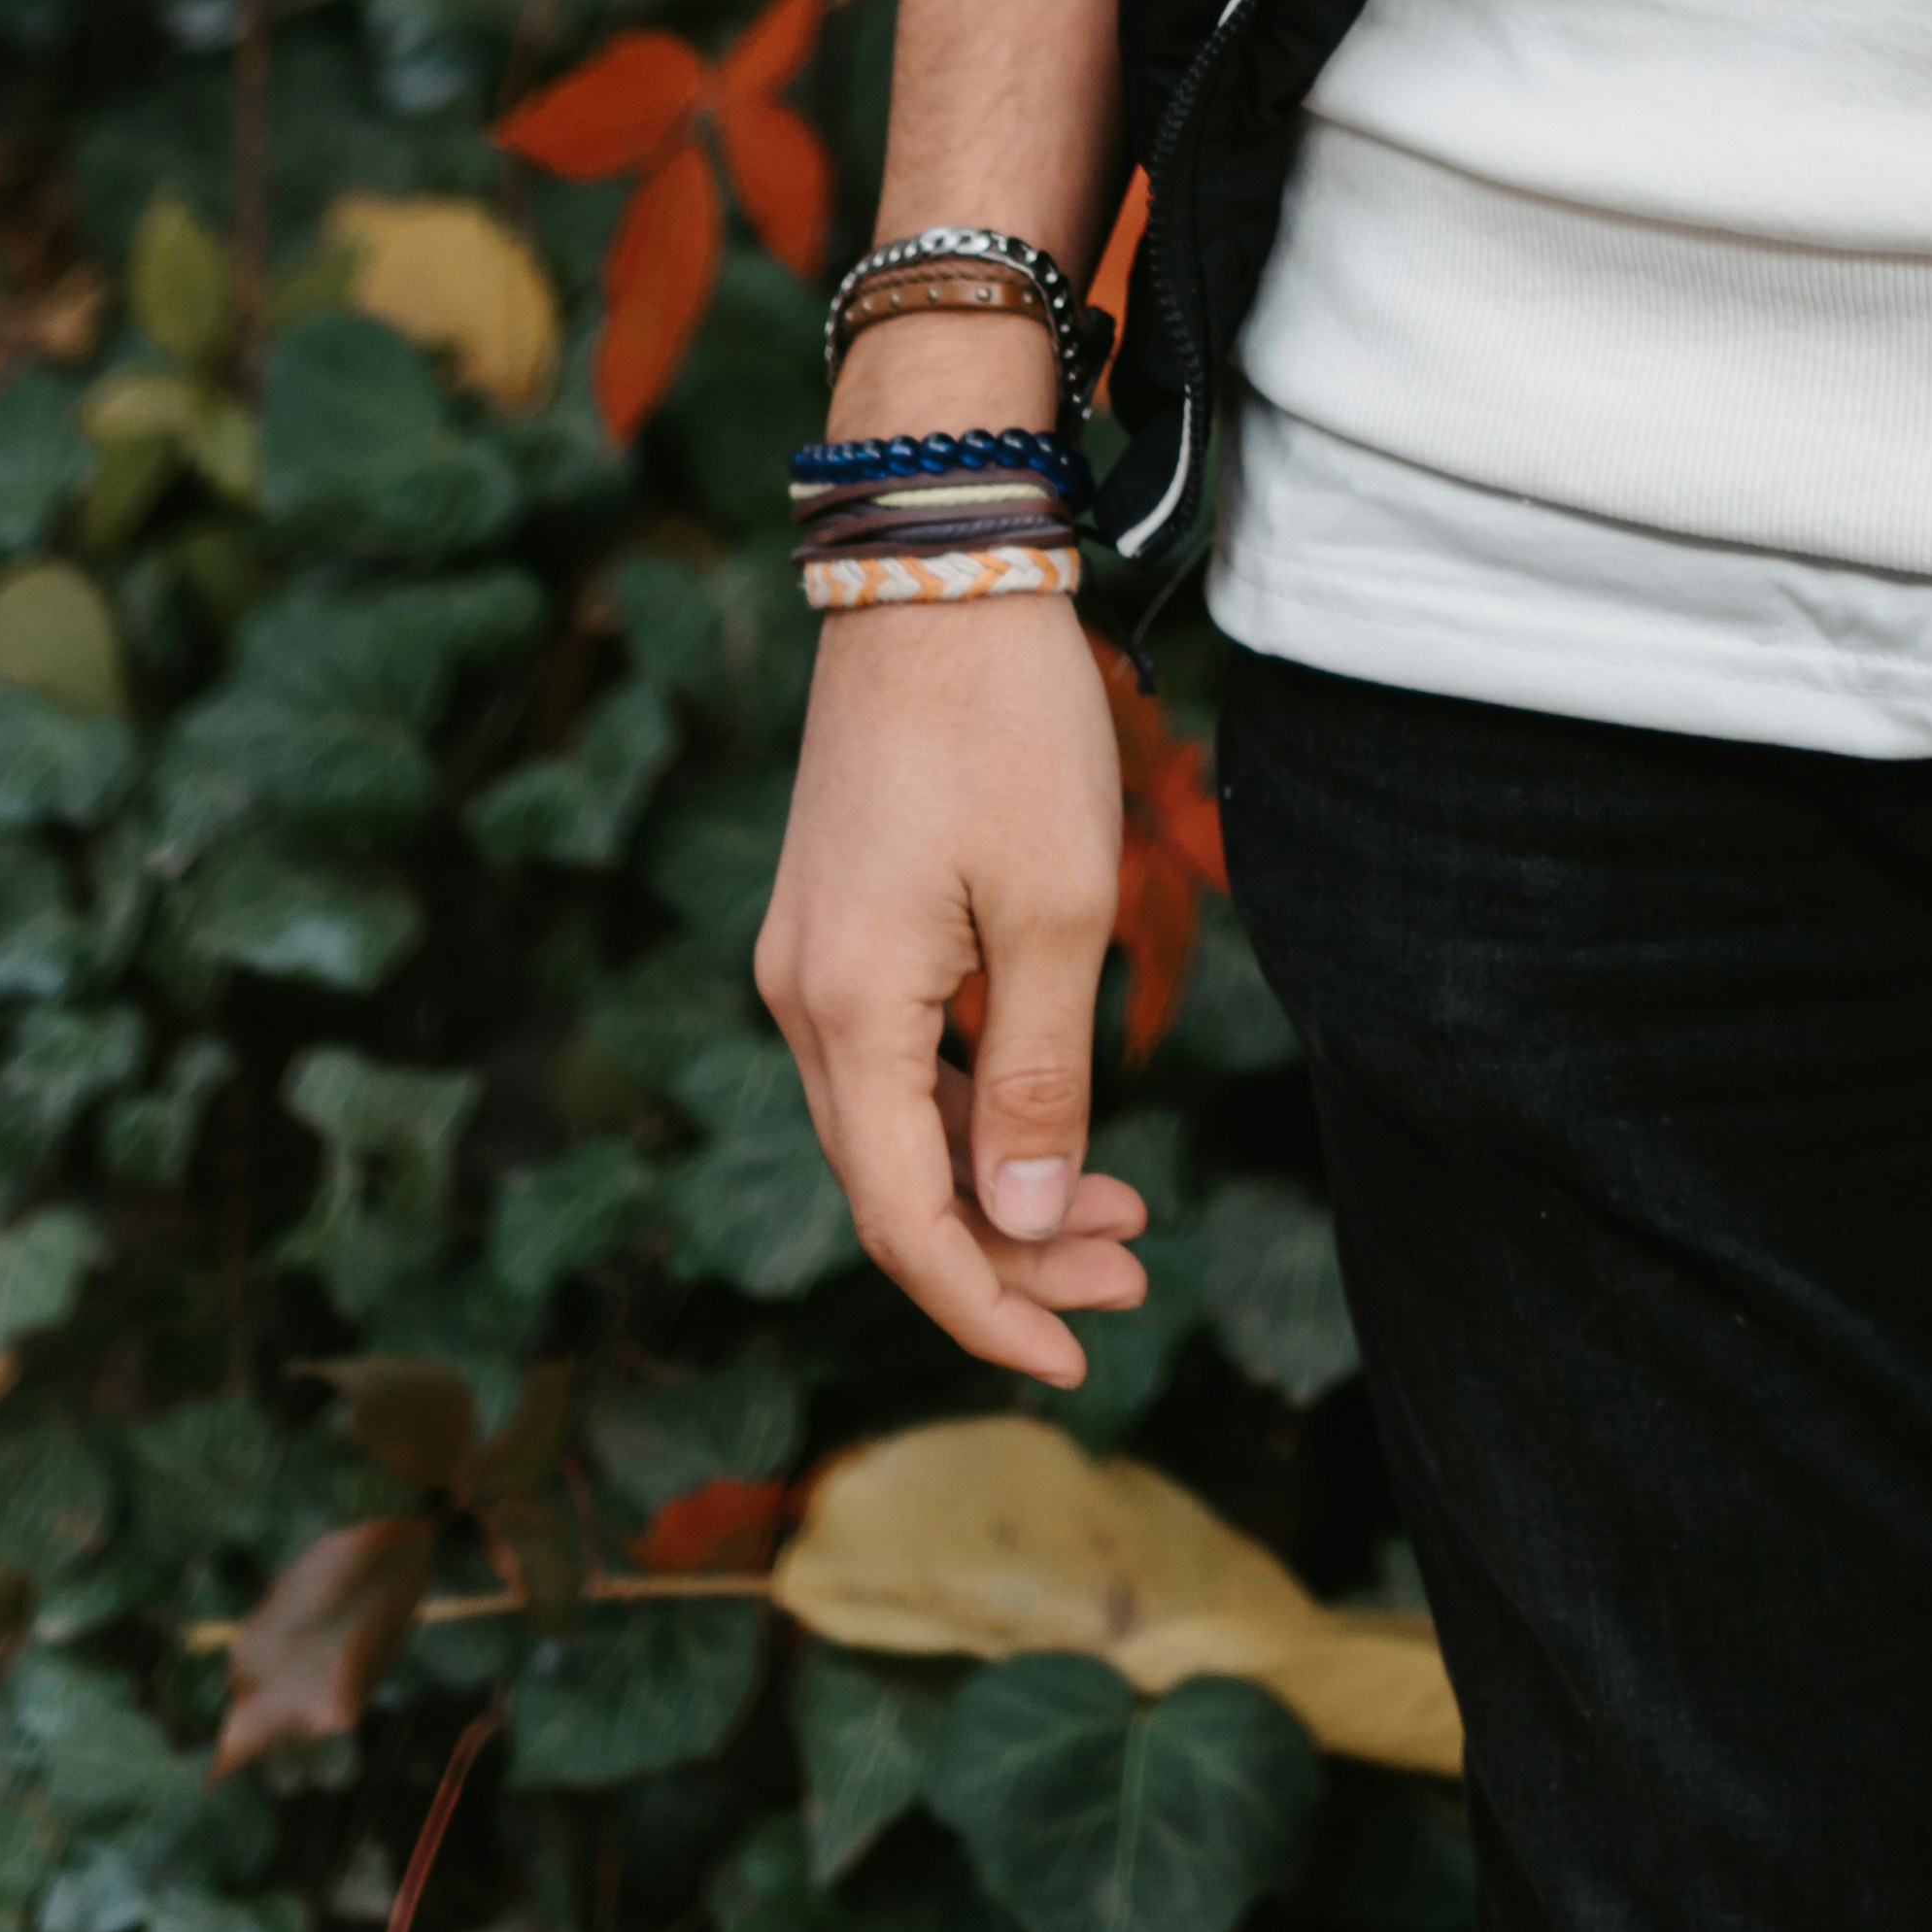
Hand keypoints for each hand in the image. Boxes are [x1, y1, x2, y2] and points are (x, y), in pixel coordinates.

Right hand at [756, 567, 1151, 1392]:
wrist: (934, 570)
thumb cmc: (1006, 726)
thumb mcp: (1057, 907)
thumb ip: (1037, 1072)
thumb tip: (1020, 1215)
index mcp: (845, 1013)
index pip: (903, 1218)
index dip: (986, 1306)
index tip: (1076, 1361)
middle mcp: (801, 998)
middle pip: (895, 1181)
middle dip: (1011, 1249)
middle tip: (1131, 1279)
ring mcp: (812, 954)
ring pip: (896, 1120)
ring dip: (998, 1176)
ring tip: (1119, 1216)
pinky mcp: (838, 914)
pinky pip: (895, 1053)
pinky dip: (972, 1099)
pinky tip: (1050, 1111)